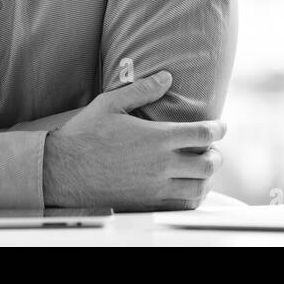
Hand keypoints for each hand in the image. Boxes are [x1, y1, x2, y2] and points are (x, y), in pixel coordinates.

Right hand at [42, 70, 225, 210]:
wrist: (62, 171)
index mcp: (157, 138)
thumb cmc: (84, 135)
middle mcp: (161, 165)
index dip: (218, 129)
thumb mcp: (111, 103)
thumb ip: (142, 90)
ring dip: (207, 179)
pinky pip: (181, 206)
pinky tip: (188, 190)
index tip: (221, 126)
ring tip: (204, 171)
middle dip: (215, 155)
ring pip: (199, 188)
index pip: (202, 134)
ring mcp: (155, 188)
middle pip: (208, 164)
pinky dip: (192, 198)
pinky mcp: (147, 204)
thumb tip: (166, 78)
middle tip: (212, 150)